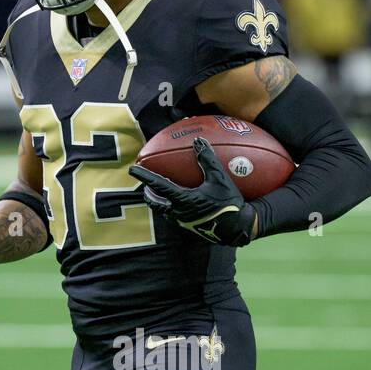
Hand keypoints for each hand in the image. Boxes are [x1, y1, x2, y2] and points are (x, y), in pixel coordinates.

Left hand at [129, 137, 256, 245]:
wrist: (238, 228)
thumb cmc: (229, 203)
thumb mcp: (219, 179)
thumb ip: (207, 160)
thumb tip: (198, 141)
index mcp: (183, 200)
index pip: (158, 185)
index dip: (144, 176)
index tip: (132, 169)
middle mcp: (179, 213)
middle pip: (155, 203)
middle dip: (148, 193)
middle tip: (144, 186)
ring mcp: (183, 222)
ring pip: (164, 212)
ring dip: (158, 202)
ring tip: (157, 194)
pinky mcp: (190, 228)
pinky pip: (174, 216)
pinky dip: (171, 208)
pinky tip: (178, 204)